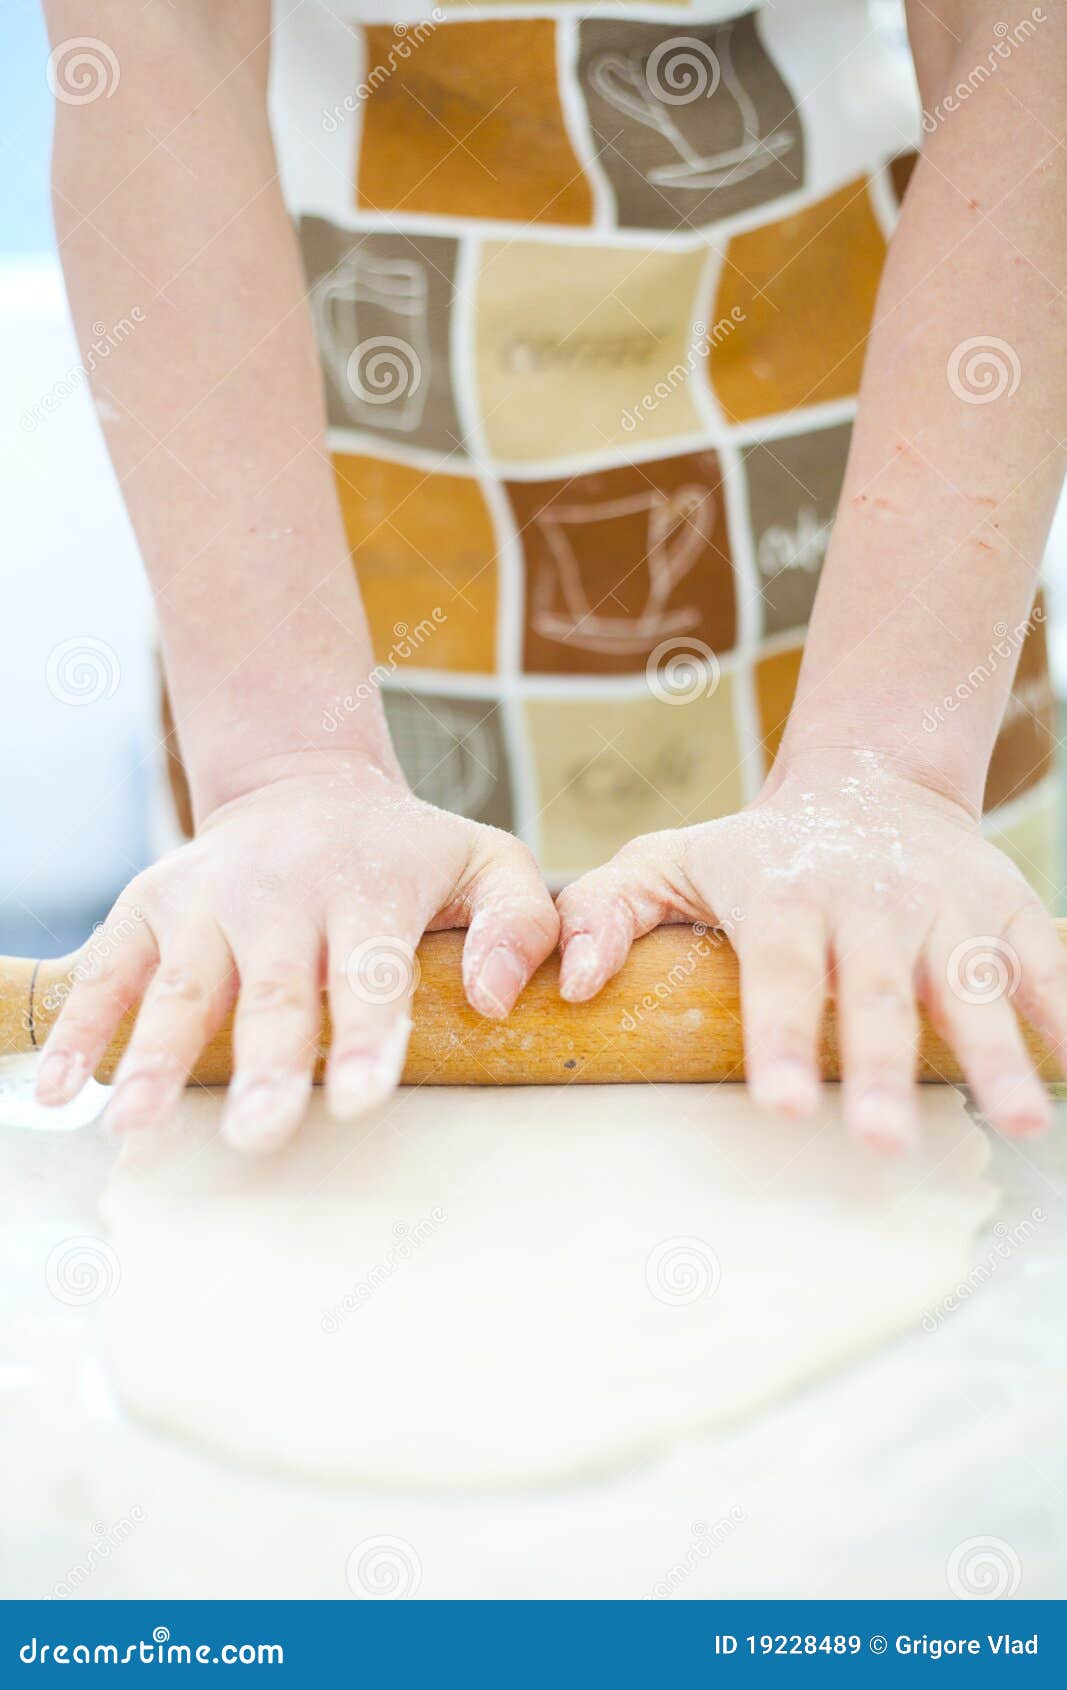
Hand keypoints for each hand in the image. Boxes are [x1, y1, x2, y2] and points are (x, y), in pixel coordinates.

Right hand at [36, 751, 557, 1149]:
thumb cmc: (405, 853)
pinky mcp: (149, 905)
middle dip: (268, 1063)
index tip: (361, 1100)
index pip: (371, 970)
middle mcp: (282, 893)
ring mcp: (208, 898)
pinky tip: (65, 1089)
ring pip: (182, 985)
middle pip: (274, 989)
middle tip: (260, 1135)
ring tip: (136, 1126)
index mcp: (369, 889)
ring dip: (158, 1056)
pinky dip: (82, 1028)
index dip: (367, 1034)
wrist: (303, 785)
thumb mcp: (487, 861)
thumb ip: (520, 922)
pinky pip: (109, 970)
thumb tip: (496, 1002)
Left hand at [557, 748, 1063, 1150]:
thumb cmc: (756, 850)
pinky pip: (1044, 962)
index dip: (782, 1038)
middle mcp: (868, 900)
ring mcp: (943, 904)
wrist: (870, 781)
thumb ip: (608, 910)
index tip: (785, 1108)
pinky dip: (1065, 1009)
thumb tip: (572, 985)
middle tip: (887, 1145)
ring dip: (999, 1053)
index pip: (779, 972)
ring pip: (972, 982)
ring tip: (1020, 1124)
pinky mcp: (1005, 907)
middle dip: (883, 1067)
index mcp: (784, 895)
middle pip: (875, 991)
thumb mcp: (670, 859)